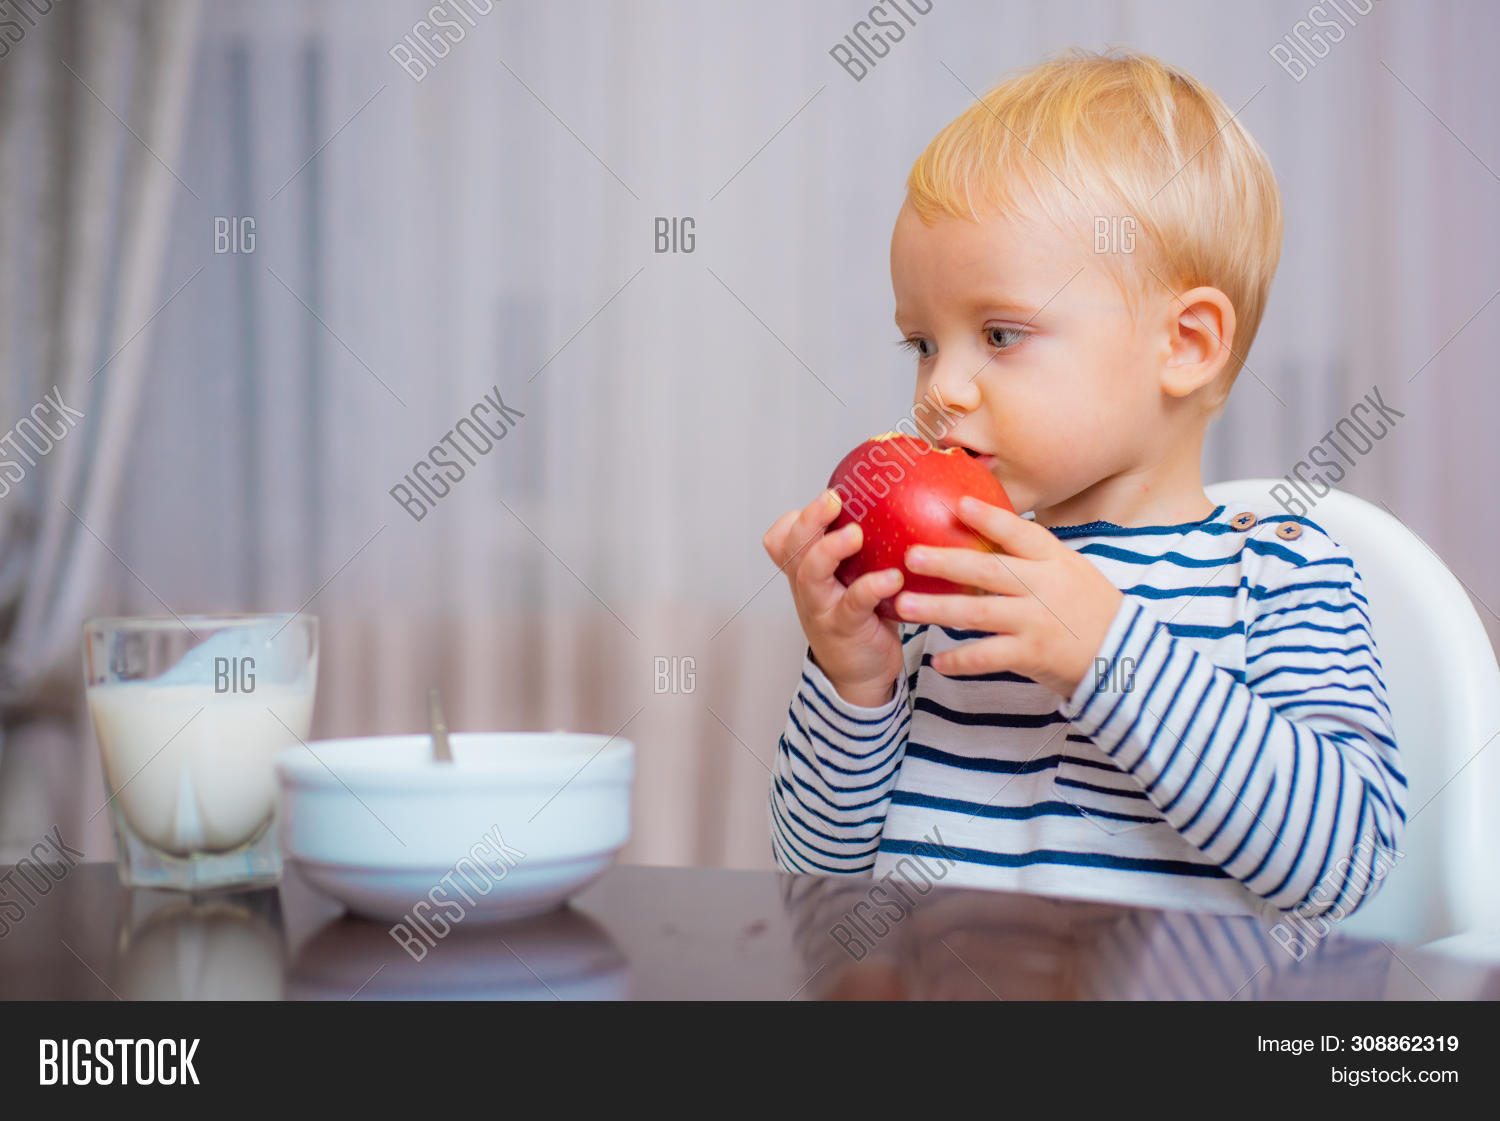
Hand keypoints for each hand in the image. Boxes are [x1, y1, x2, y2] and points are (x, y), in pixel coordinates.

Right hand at [763, 490, 904, 706]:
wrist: (860, 675)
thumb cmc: (862, 619)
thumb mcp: (851, 579)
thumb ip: (865, 548)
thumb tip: (906, 500)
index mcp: (808, 569)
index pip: (784, 538)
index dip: (796, 518)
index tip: (830, 495)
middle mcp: (808, 585)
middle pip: (792, 547)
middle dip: (809, 519)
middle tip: (833, 498)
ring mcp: (822, 607)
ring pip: (811, 574)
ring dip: (830, 549)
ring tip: (855, 534)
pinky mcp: (844, 627)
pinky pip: (853, 604)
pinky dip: (872, 587)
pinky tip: (894, 578)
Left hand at [893, 496, 1123, 698]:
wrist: (1126, 655)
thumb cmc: (1090, 608)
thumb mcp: (1069, 570)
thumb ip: (1031, 554)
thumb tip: (985, 528)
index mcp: (1054, 559)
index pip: (1019, 532)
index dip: (989, 517)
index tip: (957, 504)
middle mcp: (1044, 586)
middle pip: (988, 570)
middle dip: (945, 562)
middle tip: (910, 556)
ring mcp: (1038, 620)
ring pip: (979, 613)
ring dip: (938, 610)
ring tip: (903, 607)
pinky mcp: (1034, 654)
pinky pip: (989, 656)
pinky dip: (961, 659)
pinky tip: (936, 661)